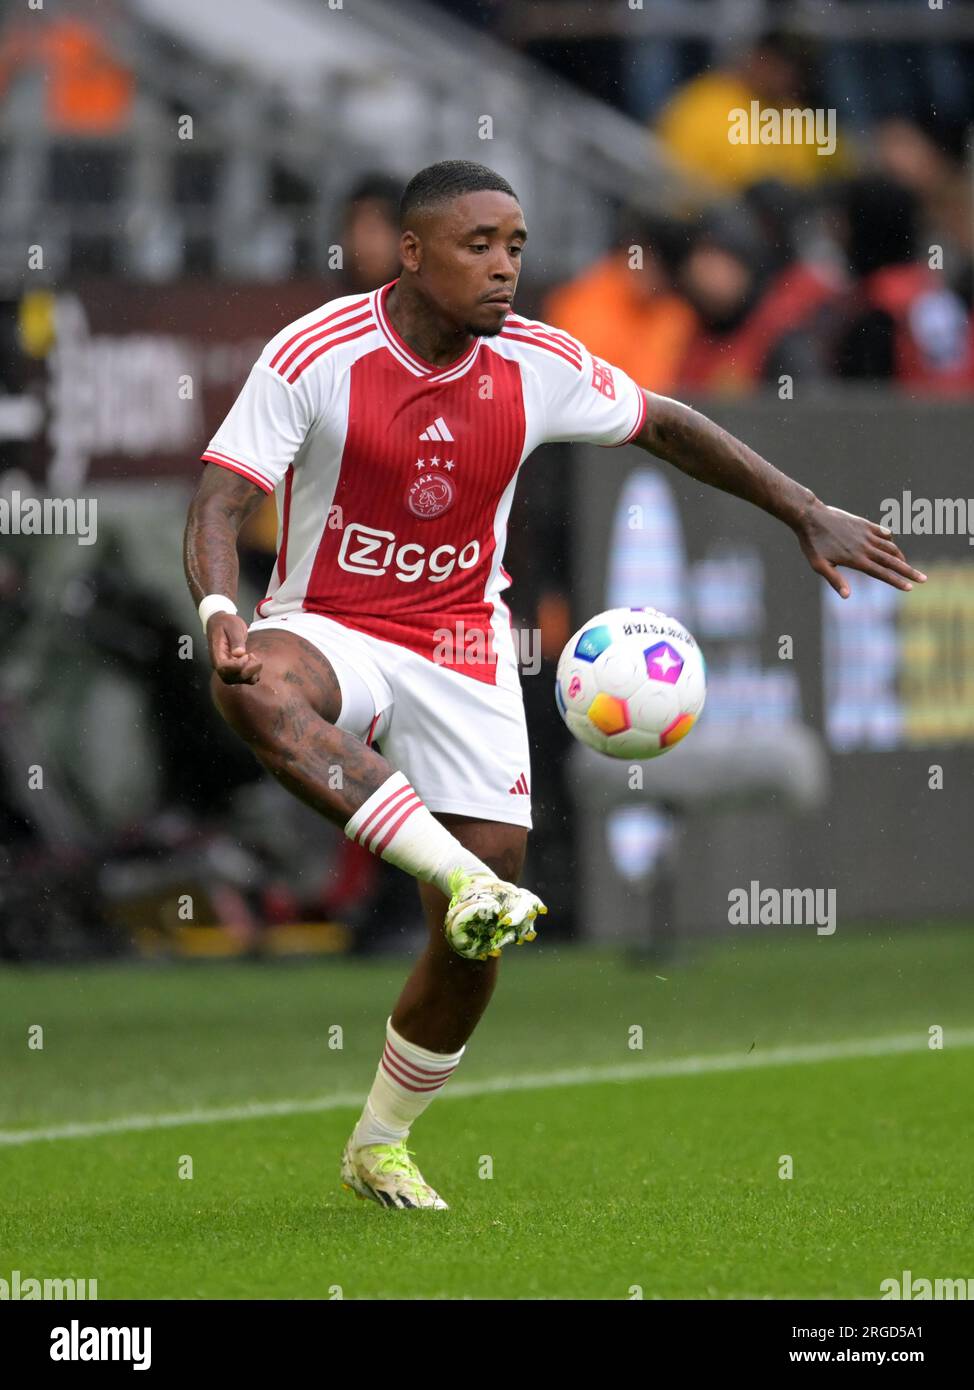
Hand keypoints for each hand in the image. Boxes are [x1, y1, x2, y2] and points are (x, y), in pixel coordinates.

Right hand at [207, 611, 262, 683]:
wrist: (220, 622)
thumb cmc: (226, 623)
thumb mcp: (233, 626)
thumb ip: (236, 640)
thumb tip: (238, 653)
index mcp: (217, 652)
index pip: (223, 668)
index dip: (237, 666)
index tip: (246, 655)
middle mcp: (220, 663)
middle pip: (230, 678)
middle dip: (246, 672)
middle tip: (254, 657)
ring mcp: (227, 667)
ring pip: (237, 680)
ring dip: (251, 673)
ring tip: (254, 658)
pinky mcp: (234, 668)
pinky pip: (243, 678)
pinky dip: (253, 674)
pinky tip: (254, 661)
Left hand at [794, 499, 926, 598]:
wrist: (811, 516)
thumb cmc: (812, 544)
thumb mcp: (819, 565)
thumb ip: (835, 580)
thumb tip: (847, 596)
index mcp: (856, 559)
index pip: (882, 573)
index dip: (897, 581)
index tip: (910, 588)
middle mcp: (865, 547)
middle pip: (892, 561)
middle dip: (909, 571)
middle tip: (924, 579)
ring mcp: (866, 534)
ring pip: (890, 547)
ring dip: (901, 557)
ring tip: (906, 565)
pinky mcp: (864, 524)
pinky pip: (882, 532)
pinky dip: (890, 540)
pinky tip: (891, 544)